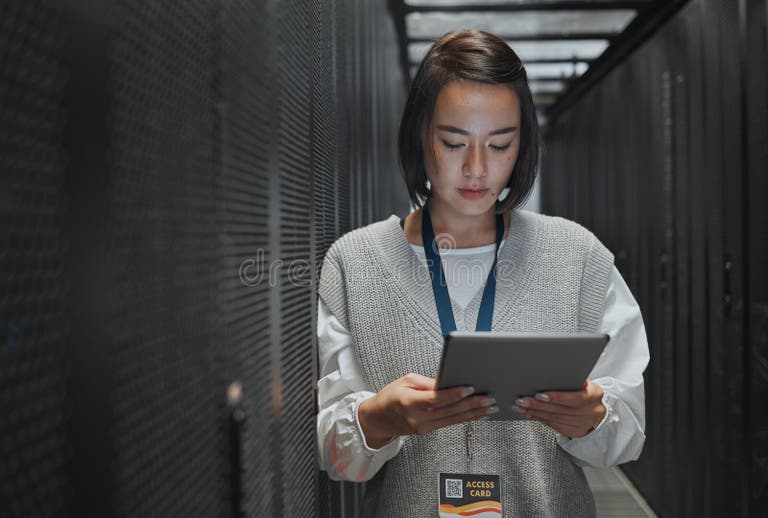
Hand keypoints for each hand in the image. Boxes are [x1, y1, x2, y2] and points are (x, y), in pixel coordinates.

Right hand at [357, 373, 498, 448]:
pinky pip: (450, 424)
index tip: (469, 388)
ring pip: (453, 420)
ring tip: (489, 408)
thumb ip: (427, 383)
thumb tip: (448, 381)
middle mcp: (417, 417)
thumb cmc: (391, 396)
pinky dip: (465, 418)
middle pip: (448, 411)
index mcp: (408, 402)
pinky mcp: (428, 431)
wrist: (378, 419)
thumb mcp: (406, 381)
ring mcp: (423, 427)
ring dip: (473, 414)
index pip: (435, 399)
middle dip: (471, 405)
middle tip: (488, 398)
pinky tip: (478, 415)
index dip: (453, 394)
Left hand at [511, 379, 605, 438]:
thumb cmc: (586, 391)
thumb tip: (546, 373)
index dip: (557, 397)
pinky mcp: (576, 432)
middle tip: (522, 399)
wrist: (597, 409)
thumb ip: (570, 379)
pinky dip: (539, 418)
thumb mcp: (583, 382)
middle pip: (561, 409)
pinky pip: (554, 425)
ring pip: (554, 418)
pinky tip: (529, 413)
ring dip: (534, 412)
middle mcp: (592, 410)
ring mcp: (584, 423)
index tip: (540, 394)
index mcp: (595, 394)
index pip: (576, 397)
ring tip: (520, 406)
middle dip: (538, 404)